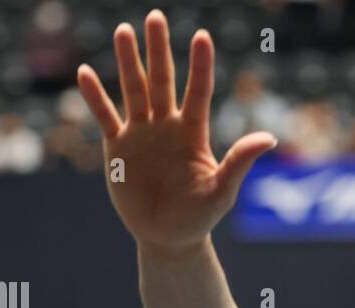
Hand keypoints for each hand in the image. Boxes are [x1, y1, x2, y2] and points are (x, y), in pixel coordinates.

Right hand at [76, 10, 276, 254]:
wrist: (168, 238)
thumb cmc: (200, 216)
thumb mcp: (222, 191)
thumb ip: (240, 162)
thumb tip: (269, 138)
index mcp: (194, 133)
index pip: (198, 92)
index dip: (199, 66)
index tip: (201, 36)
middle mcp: (167, 126)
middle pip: (162, 81)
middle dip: (158, 50)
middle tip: (155, 17)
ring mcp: (141, 134)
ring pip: (134, 91)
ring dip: (128, 62)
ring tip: (123, 31)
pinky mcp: (118, 148)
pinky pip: (106, 117)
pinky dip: (95, 97)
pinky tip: (85, 74)